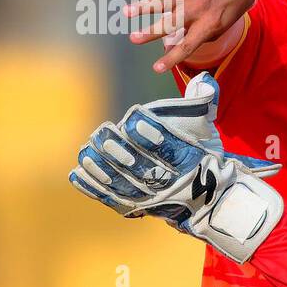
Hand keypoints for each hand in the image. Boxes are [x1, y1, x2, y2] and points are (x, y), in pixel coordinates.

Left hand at [69, 74, 282, 262]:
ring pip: (126, 185)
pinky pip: (113, 199)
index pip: (170, 147)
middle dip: (121, 151)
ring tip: (87, 153)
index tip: (134, 117)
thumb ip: (204, 104)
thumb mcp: (208, 131)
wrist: (206, 200)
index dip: (151, 133)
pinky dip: (94, 188)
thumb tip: (202, 79)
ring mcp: (153, 198)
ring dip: (103, 169)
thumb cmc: (203, 156)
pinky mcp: (138, 207)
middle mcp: (172, 183)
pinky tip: (78, 175)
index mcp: (191, 161)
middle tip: (103, 132)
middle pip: (144, 168)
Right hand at [123, 0, 255, 73]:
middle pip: (170, 23)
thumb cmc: (225, 10)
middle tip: (134, 39)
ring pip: (161, 2)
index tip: (156, 68)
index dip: (172, 58)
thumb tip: (167, 48)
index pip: (187, 46)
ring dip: (143, 6)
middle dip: (151, 32)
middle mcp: (195, 10)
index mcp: (206, 25)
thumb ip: (194, 38)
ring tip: (126, 12)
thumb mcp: (217, 29)